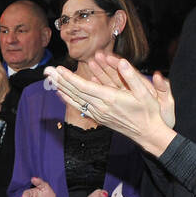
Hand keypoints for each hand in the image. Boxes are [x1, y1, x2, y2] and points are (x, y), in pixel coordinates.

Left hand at [45, 61, 176, 156]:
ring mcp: (98, 114)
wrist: (148, 134)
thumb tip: (123, 62)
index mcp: (110, 98)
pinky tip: (61, 93)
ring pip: (75, 99)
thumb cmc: (149, 112)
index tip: (58, 69)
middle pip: (75, 92)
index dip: (70, 77)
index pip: (84, 86)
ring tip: (49, 79)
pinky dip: (69, 99)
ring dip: (61, 88)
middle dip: (60, 80)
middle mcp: (101, 107)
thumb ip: (132, 77)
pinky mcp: (99, 118)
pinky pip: (80, 107)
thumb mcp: (145, 93)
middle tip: (47, 71)